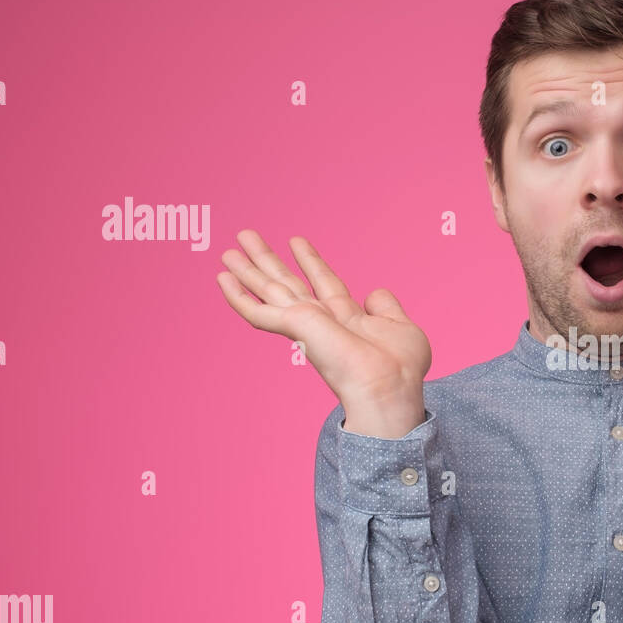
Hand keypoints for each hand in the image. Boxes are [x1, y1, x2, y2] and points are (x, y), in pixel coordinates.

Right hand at [217, 229, 429, 437]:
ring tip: (226, 251)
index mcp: (346, 319)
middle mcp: (322, 320)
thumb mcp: (400, 327)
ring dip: (247, 270)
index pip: (323, 283)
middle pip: (288, 283)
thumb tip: (375, 293)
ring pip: (268, 291)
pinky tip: (222, 279)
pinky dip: (238, 296)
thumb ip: (386, 308)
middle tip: (246, 236)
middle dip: (268, 260)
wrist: (388, 386)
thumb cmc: (400, 368)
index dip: (310, 261)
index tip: (296, 241)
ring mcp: (306, 324)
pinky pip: (258, 312)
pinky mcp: (294, 326)